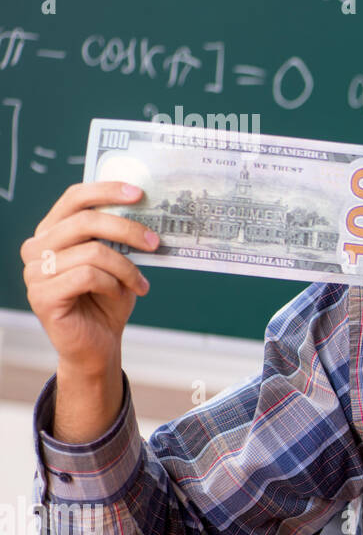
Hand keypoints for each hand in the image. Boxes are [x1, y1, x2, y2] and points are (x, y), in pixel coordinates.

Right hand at [21, 181, 158, 374]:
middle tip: (155, 242)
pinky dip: (113, 284)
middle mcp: (36, 248)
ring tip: (139, 284)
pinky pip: (88, 276)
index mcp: (52, 232)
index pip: (74, 198)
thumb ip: (118, 235)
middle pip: (85, 221)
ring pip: (92, 252)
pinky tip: (120, 295)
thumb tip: (143, 207)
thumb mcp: (116, 260)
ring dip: (126, 268)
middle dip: (127, 229)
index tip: (139, 194)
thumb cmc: (107, 299)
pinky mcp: (42, 296)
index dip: (106, 191)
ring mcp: (35, 272)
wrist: (99, 344)